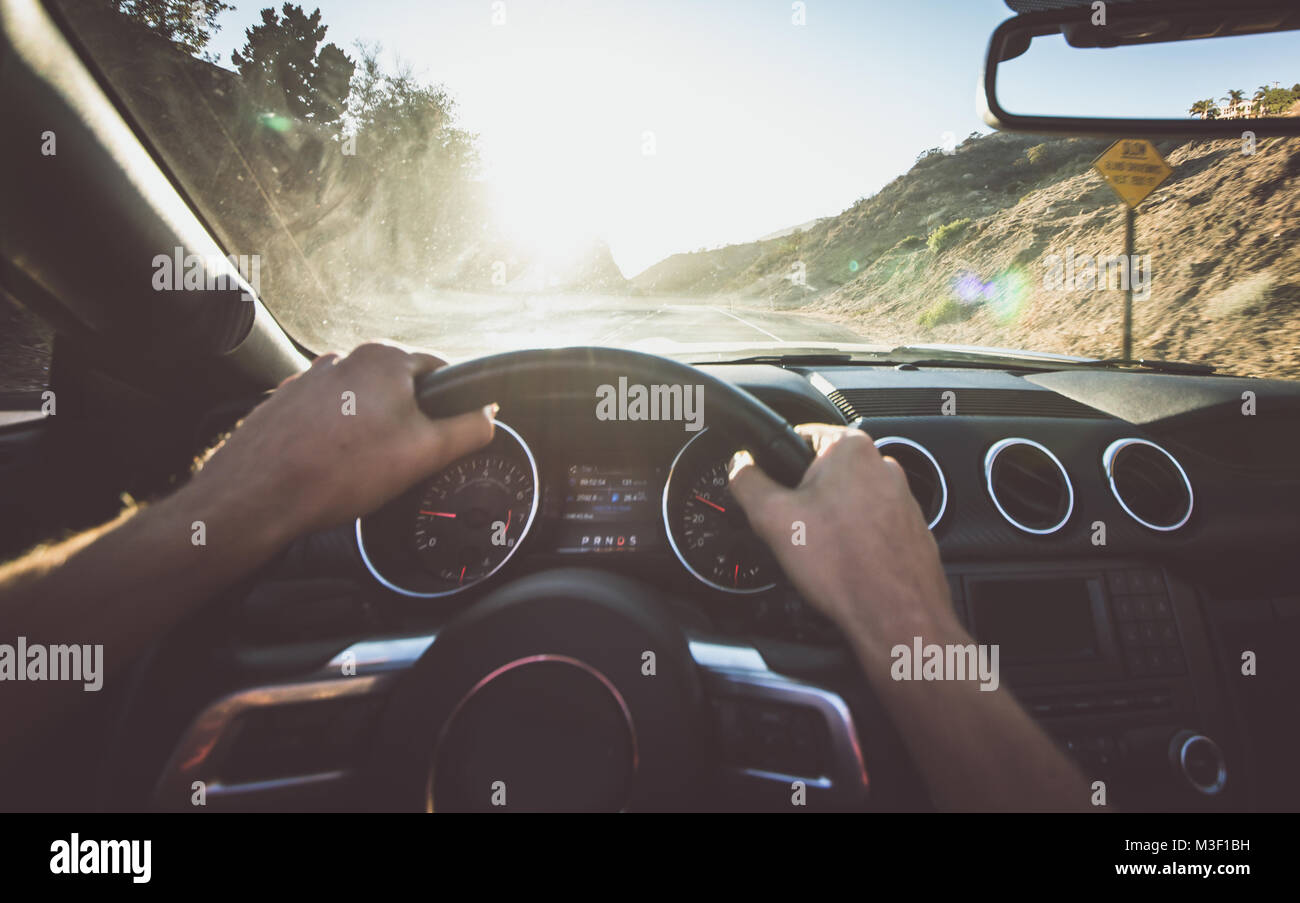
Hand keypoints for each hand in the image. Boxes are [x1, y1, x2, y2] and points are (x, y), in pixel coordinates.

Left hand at [186, 343, 495, 544]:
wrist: (258, 495)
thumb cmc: (338, 471)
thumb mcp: (426, 453)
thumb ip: (469, 429)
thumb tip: (489, 416)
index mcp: (384, 357)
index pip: (441, 371)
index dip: (451, 407)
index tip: (445, 438)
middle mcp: (345, 358)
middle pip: (399, 390)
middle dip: (406, 425)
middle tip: (401, 463)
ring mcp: (309, 379)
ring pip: (362, 406)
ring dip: (370, 433)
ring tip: (362, 471)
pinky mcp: (286, 405)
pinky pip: (328, 420)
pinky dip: (336, 441)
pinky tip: (333, 469)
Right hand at [727, 424, 954, 663]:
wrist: (895, 615)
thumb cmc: (846, 567)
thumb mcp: (772, 519)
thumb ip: (747, 482)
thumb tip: (739, 466)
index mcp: (850, 448)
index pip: (798, 436)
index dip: (776, 467)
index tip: (772, 495)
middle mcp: (883, 465)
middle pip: (823, 472)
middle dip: (804, 500)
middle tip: (794, 531)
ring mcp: (902, 497)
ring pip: (847, 501)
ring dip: (830, 522)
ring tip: (822, 554)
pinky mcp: (910, 527)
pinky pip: (870, 525)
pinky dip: (854, 540)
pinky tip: (844, 564)